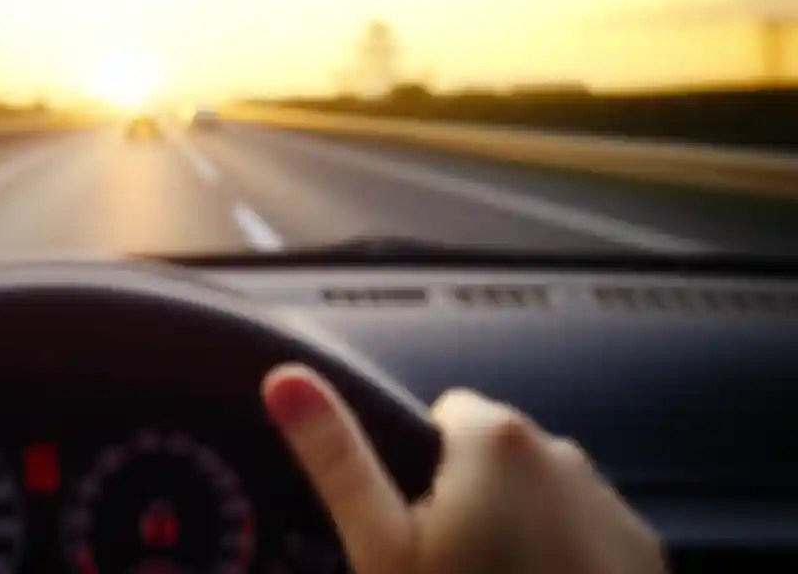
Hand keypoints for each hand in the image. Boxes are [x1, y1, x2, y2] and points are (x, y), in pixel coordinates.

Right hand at [262, 364, 664, 573]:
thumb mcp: (381, 545)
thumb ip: (337, 457)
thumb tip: (284, 377)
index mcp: (497, 438)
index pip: (444, 414)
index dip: (421, 470)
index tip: (419, 530)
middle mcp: (565, 453)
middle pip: (494, 456)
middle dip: (472, 498)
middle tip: (449, 569)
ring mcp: (614, 506)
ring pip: (541, 498)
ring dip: (519, 528)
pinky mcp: (647, 557)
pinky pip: (588, 537)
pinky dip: (565, 560)